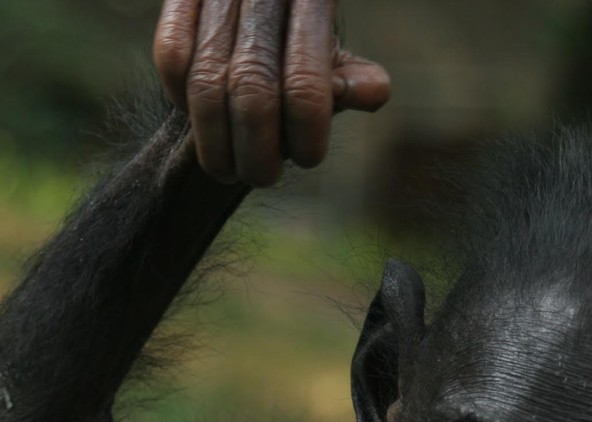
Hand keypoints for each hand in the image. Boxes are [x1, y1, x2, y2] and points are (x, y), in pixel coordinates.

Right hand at [154, 0, 390, 186]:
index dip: (305, 137)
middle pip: (252, 95)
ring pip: (206, 85)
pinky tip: (200, 121)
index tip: (306, 159)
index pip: (306, 88)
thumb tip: (371, 93)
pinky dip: (181, 100)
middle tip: (261, 176)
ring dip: (215, 144)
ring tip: (228, 168)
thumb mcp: (332, 45)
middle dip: (257, 152)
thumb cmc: (299, 26)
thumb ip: (353, 74)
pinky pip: (170, 58)